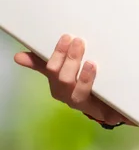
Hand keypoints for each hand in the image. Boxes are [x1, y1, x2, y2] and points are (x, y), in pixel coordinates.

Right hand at [14, 34, 128, 124]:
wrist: (109, 108)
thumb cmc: (84, 86)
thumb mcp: (68, 71)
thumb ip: (48, 62)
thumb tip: (18, 57)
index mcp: (58, 85)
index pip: (51, 69)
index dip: (57, 54)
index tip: (66, 37)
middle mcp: (68, 96)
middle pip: (63, 80)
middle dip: (70, 60)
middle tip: (79, 42)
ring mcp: (84, 105)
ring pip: (78, 93)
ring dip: (84, 77)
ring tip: (91, 62)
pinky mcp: (102, 111)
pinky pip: (99, 104)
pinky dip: (97, 88)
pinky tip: (99, 75)